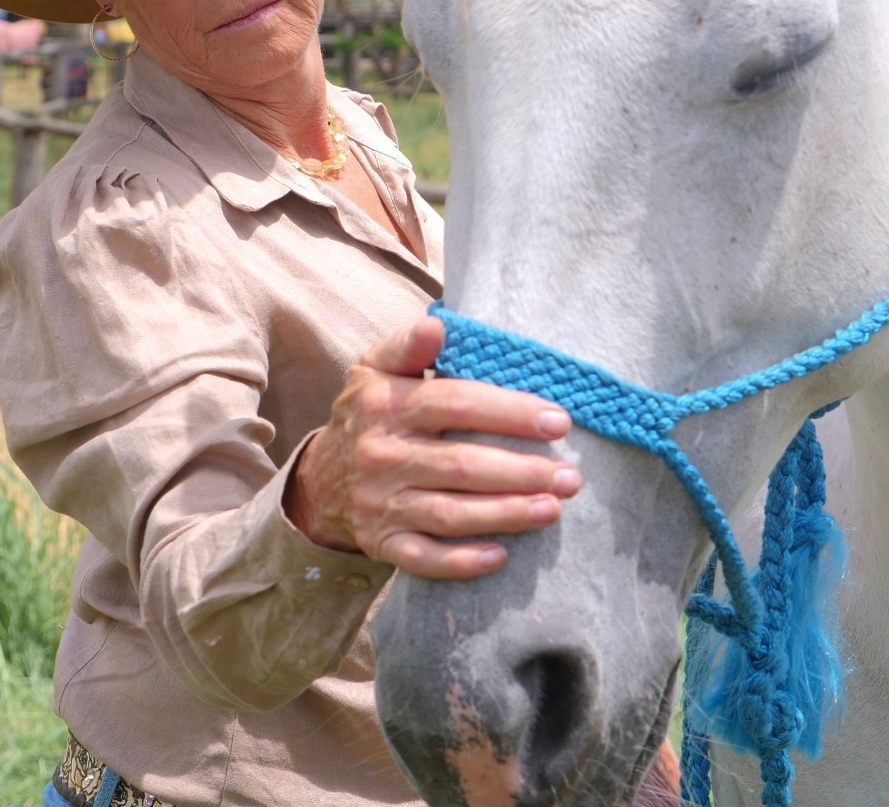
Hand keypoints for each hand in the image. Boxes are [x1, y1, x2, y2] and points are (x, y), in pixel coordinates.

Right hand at [285, 316, 580, 579]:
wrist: (319, 481)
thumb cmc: (367, 416)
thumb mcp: (374, 370)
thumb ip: (407, 346)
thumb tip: (437, 326)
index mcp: (387, 406)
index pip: (457, 404)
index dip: (510, 413)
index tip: (558, 422)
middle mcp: (383, 455)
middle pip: (462, 466)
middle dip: (522, 472)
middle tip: (570, 477)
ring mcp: (382, 503)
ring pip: (450, 514)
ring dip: (506, 515)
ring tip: (553, 509)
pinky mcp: (383, 543)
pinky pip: (425, 558)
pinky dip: (462, 562)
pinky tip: (501, 556)